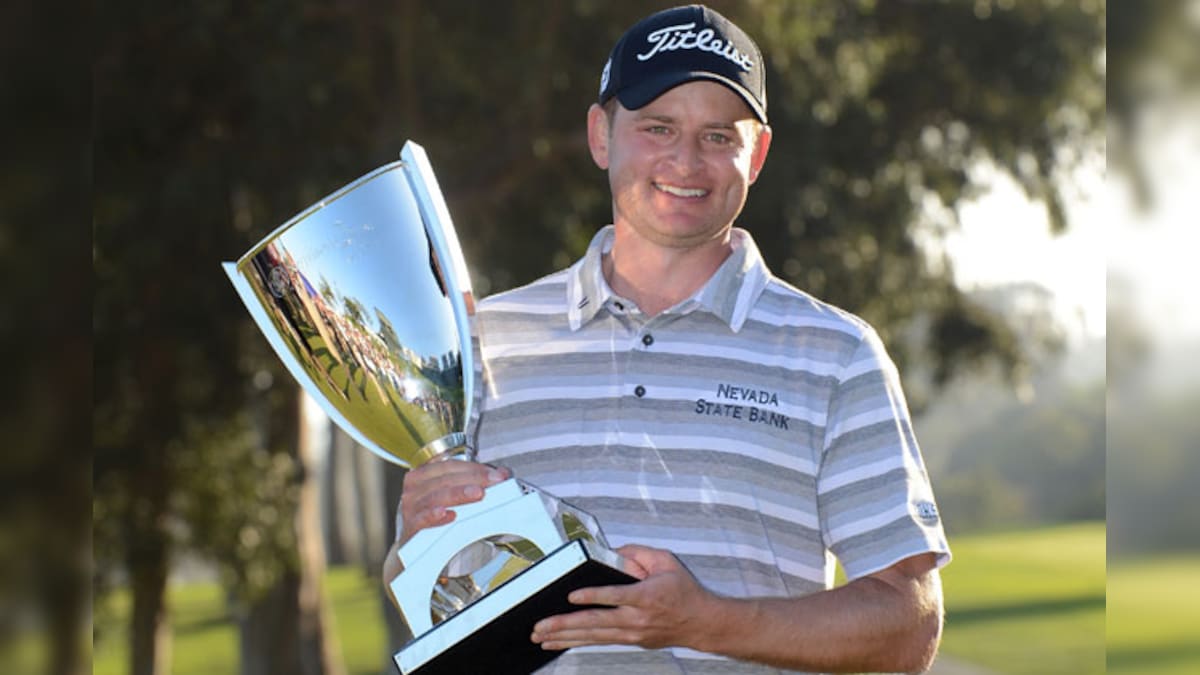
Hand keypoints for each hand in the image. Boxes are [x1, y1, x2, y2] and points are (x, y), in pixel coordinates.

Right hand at [398, 459, 509, 545]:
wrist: (416, 546)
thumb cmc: (433, 515)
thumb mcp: (452, 495)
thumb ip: (475, 482)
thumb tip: (501, 474)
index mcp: (423, 475)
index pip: (451, 466)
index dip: (474, 468)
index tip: (495, 475)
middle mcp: (415, 488)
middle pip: (445, 479)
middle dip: (472, 479)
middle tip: (492, 483)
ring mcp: (411, 507)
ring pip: (436, 496)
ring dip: (458, 494)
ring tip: (477, 493)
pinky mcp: (411, 527)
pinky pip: (422, 519)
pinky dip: (435, 516)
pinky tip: (449, 514)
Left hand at [530, 544, 719, 651]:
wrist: (701, 623)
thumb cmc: (684, 591)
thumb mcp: (666, 561)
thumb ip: (638, 553)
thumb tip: (612, 551)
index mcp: (646, 596)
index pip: (615, 596)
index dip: (593, 596)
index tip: (572, 596)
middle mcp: (637, 618)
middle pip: (596, 622)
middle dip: (565, 624)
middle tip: (541, 625)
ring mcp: (632, 633)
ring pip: (593, 636)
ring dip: (565, 636)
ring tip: (540, 636)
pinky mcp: (630, 640)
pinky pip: (599, 641)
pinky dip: (577, 641)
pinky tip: (559, 642)